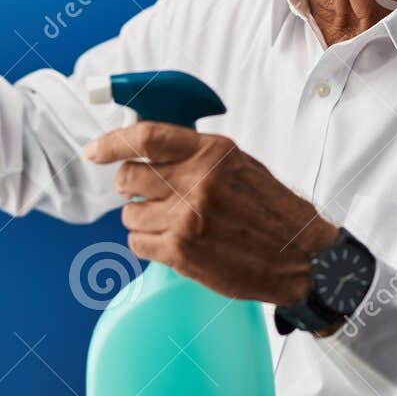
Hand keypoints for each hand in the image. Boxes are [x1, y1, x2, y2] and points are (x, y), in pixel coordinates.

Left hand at [83, 123, 338, 305]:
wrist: (301, 257)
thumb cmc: (272, 212)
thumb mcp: (239, 166)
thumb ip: (196, 156)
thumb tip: (149, 151)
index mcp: (212, 153)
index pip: (145, 138)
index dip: (112, 143)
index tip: (95, 151)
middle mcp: (197, 182)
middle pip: (128, 177)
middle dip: (128, 187)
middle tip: (144, 194)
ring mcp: (186, 218)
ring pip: (129, 214)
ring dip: (142, 219)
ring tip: (172, 224)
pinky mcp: (181, 252)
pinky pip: (137, 243)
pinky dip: (148, 244)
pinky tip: (173, 243)